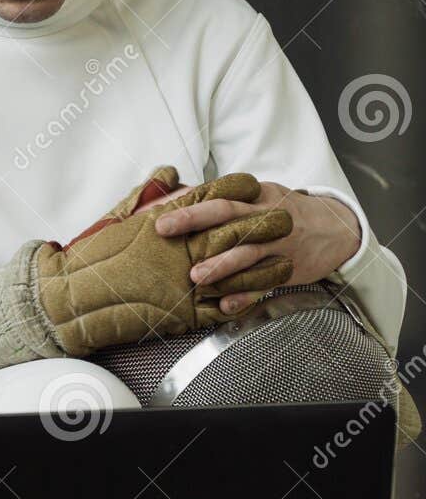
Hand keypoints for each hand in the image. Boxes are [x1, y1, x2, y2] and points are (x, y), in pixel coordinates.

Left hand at [155, 181, 359, 314]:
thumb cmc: (284, 211)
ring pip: (248, 252)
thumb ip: (219, 198)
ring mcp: (279, 243)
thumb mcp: (259, 196)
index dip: (189, 201)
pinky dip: (246, 295)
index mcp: (256, 196)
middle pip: (229, 216)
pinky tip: (226, 303)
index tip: (160, 210)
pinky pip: (265, 283)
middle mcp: (268, 216)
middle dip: (195, 221)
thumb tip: (173, 196)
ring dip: (221, 264)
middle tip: (165, 230)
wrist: (338, 229)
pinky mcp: (288, 269)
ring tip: (196, 276)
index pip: (219, 194)